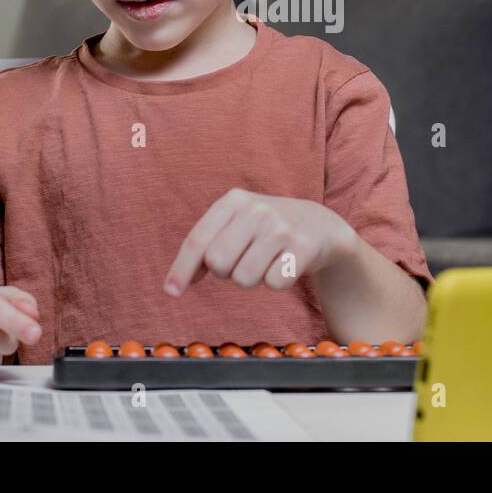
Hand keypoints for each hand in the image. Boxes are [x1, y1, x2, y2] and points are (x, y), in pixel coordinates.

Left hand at [163, 188, 357, 296]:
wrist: (320, 224)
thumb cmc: (266, 230)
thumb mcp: (236, 224)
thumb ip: (206, 247)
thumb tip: (175, 284)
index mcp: (234, 201)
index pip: (199, 239)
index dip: (181, 269)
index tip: (171, 292)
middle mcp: (257, 210)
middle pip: (218, 263)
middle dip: (226, 272)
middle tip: (243, 260)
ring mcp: (282, 227)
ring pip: (244, 278)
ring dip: (252, 279)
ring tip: (265, 261)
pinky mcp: (304, 247)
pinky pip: (274, 284)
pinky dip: (276, 282)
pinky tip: (285, 264)